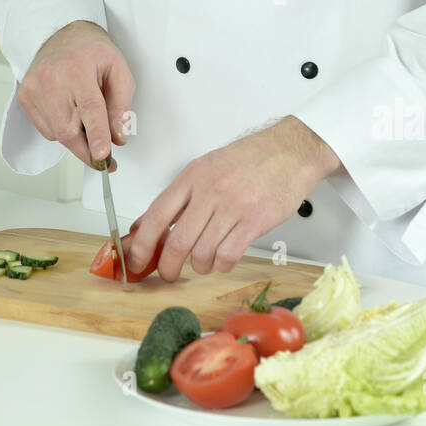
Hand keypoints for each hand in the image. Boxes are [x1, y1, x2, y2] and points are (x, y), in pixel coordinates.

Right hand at [16, 20, 134, 170]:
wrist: (61, 35)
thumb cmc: (91, 52)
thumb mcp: (118, 70)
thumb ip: (121, 106)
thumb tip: (118, 138)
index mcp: (77, 67)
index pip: (88, 106)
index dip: (97, 134)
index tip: (102, 156)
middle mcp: (50, 77)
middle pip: (69, 129)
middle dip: (88, 148)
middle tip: (105, 155)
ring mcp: (33, 88)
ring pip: (58, 134)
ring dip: (76, 135)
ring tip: (82, 111)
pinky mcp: (24, 97)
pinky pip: (46, 130)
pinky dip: (61, 128)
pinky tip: (68, 109)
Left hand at [126, 116, 340, 281]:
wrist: (289, 151)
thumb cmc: (248, 160)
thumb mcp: (206, 168)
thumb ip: (179, 197)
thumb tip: (146, 224)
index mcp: (192, 176)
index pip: (156, 214)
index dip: (141, 243)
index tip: (135, 259)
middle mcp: (209, 191)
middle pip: (177, 241)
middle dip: (167, 266)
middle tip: (168, 274)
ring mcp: (233, 206)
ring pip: (202, 253)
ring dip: (199, 266)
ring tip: (204, 262)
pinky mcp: (255, 221)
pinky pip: (228, 255)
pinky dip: (221, 265)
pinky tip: (223, 258)